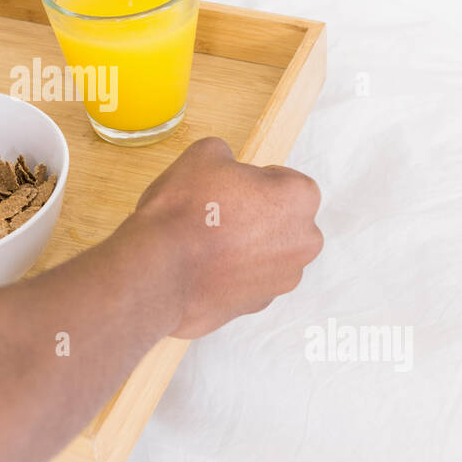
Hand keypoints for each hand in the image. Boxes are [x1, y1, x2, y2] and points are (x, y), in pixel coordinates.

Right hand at [133, 137, 322, 338]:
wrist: (158, 269)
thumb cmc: (185, 209)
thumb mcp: (204, 154)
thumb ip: (226, 155)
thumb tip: (223, 165)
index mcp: (300, 198)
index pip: (284, 180)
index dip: (253, 180)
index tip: (229, 186)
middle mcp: (303, 242)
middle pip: (282, 221)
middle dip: (256, 216)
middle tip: (217, 212)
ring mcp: (282, 280)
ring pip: (266, 254)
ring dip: (245, 247)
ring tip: (206, 241)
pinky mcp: (256, 306)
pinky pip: (248, 282)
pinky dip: (231, 275)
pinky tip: (203, 266)